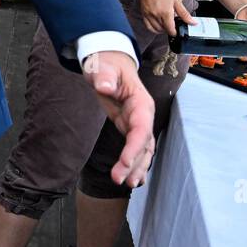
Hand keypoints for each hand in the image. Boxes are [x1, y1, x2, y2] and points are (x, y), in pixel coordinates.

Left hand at [83, 51, 155, 187]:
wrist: (109, 62)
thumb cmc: (106, 64)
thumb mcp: (102, 66)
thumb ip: (103, 76)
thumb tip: (104, 87)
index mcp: (141, 102)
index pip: (141, 129)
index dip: (134, 148)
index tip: (125, 164)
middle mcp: (144, 115)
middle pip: (144, 144)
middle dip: (135, 164)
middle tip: (120, 180)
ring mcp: (139, 122)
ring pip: (143, 149)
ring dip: (136, 168)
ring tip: (126, 184)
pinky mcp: (131, 126)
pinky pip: (137, 148)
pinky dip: (135, 163)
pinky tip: (132, 178)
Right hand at [136, 0, 193, 34]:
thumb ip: (184, 13)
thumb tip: (193, 22)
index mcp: (166, 12)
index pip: (171, 30)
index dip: (176, 32)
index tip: (178, 30)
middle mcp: (156, 16)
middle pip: (164, 30)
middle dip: (170, 30)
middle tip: (174, 24)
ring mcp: (149, 15)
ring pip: (156, 30)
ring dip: (162, 30)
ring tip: (166, 24)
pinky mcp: (144, 14)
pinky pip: (148, 26)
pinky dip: (153, 28)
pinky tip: (158, 24)